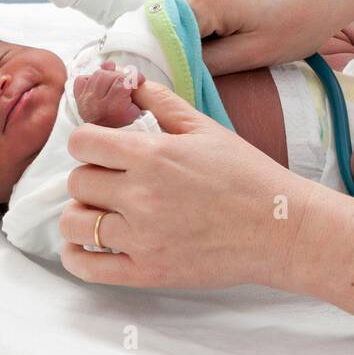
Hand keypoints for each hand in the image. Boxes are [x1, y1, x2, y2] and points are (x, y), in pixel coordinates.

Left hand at [59, 80, 321, 289]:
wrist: (279, 228)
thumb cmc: (246, 175)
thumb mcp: (206, 128)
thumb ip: (162, 102)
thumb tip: (130, 82)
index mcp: (152, 155)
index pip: (82, 142)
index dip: (86, 142)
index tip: (98, 148)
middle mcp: (140, 195)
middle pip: (77, 182)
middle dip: (89, 176)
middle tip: (109, 180)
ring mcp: (141, 237)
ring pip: (74, 223)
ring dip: (81, 214)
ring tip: (101, 211)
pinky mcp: (147, 272)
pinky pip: (87, 267)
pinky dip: (76, 256)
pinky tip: (86, 245)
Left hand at [73, 60, 145, 127]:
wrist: (105, 136)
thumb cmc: (122, 123)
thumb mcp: (135, 112)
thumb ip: (135, 93)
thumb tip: (127, 72)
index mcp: (114, 107)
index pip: (122, 81)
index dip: (133, 76)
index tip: (139, 79)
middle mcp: (97, 102)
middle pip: (109, 76)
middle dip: (122, 76)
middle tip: (127, 82)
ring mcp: (86, 99)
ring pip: (97, 74)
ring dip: (109, 75)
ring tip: (115, 82)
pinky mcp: (79, 98)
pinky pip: (82, 80)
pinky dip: (90, 78)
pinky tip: (99, 84)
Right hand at [177, 0, 351, 74]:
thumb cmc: (301, 20)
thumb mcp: (252, 56)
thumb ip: (204, 65)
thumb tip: (173, 69)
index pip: (171, 39)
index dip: (186, 60)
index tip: (210, 71)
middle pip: (175, 21)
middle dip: (195, 39)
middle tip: (234, 49)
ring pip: (183, 7)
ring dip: (202, 23)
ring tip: (242, 27)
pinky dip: (209, 5)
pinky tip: (241, 10)